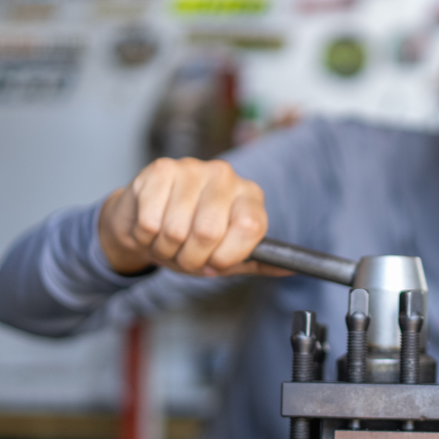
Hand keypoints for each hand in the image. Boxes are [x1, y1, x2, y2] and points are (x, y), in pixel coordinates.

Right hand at [99, 157, 278, 276]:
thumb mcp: (230, 256)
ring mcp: (193, 168)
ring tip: (167, 242)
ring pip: (175, 230)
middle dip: (191, 258)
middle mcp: (226, 176)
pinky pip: (150, 221)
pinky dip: (146, 237)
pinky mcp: (161, 169)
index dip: (227, 255)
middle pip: (208, 232)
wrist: (147, 223)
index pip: (249, 227)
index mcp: (250, 197)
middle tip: (185, 256)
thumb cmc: (192, 241)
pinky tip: (151, 228)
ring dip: (166, 250)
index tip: (216, 263)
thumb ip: (259, 262)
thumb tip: (292, 269)